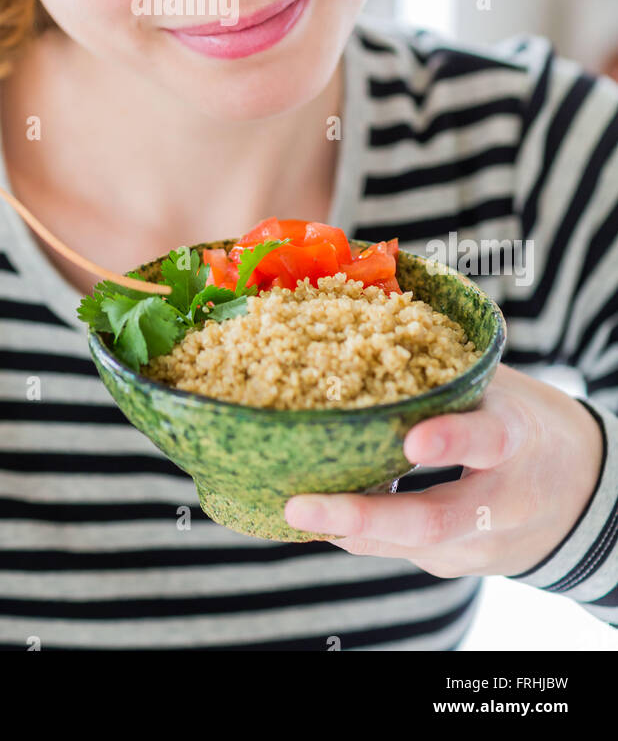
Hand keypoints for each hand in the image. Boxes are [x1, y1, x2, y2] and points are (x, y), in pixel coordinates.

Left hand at [284, 363, 604, 576]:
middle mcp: (499, 501)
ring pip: (406, 545)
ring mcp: (476, 543)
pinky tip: (309, 514)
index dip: (452, 440)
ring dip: (344, 529)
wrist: (577, 495)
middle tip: (301, 505)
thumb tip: (353, 303)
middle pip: (433, 519)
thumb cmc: (519, 420)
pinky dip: (353, 532)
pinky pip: (398, 550)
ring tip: (287, 509)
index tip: (413, 440)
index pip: (489, 439)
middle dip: (363, 515)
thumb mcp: (499, 387)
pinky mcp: (453, 563)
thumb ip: (441, 365)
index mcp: (516, 437)